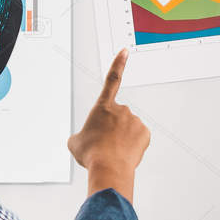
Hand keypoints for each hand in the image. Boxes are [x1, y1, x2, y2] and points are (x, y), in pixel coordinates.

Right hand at [68, 49, 149, 189]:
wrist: (108, 168)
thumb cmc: (91, 154)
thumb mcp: (75, 142)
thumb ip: (81, 134)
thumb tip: (84, 137)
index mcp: (103, 107)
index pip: (112, 79)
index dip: (119, 63)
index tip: (125, 52)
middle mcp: (121, 109)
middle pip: (117, 117)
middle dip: (112, 129)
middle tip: (104, 144)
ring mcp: (135, 120)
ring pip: (128, 128)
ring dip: (121, 138)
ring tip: (113, 151)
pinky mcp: (145, 132)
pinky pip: (138, 137)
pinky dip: (132, 145)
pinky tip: (124, 153)